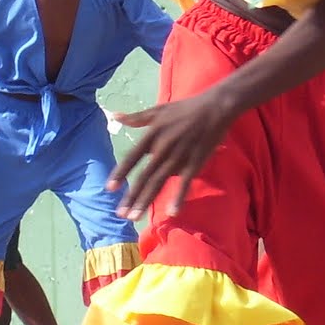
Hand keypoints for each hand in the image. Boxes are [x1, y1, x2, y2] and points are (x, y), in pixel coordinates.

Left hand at [107, 90, 238, 219]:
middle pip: (144, 176)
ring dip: (146, 201)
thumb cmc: (185, 109)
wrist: (214, 108)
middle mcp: (162, 148)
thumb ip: (136, 117)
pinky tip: (172, 212)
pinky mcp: (195, 162)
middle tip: (121, 214)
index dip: (120, 173)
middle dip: (131, 196)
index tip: (109, 188)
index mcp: (152, 135)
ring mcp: (179, 156)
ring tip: (135, 217)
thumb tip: (115, 116)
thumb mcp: (158, 110)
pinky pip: (185, 183)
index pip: (132, 157)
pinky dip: (178, 197)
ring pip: (159, 182)